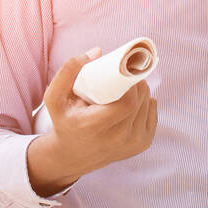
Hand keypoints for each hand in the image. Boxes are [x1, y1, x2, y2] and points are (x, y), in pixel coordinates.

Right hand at [42, 46, 157, 179]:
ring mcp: (133, 144)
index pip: (127, 103)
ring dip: (141, 91)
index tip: (122, 72)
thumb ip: (68, 71)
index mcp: (96, 127)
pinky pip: (152, 112)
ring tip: (125, 89)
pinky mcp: (142, 144)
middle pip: (140, 100)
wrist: (73, 156)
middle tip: (124, 75)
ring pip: (148, 103)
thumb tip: (97, 52)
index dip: (129, 84)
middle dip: (135, 83)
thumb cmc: (65, 121)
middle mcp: (117, 139)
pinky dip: (145, 102)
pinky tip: (132, 102)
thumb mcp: (55, 97)